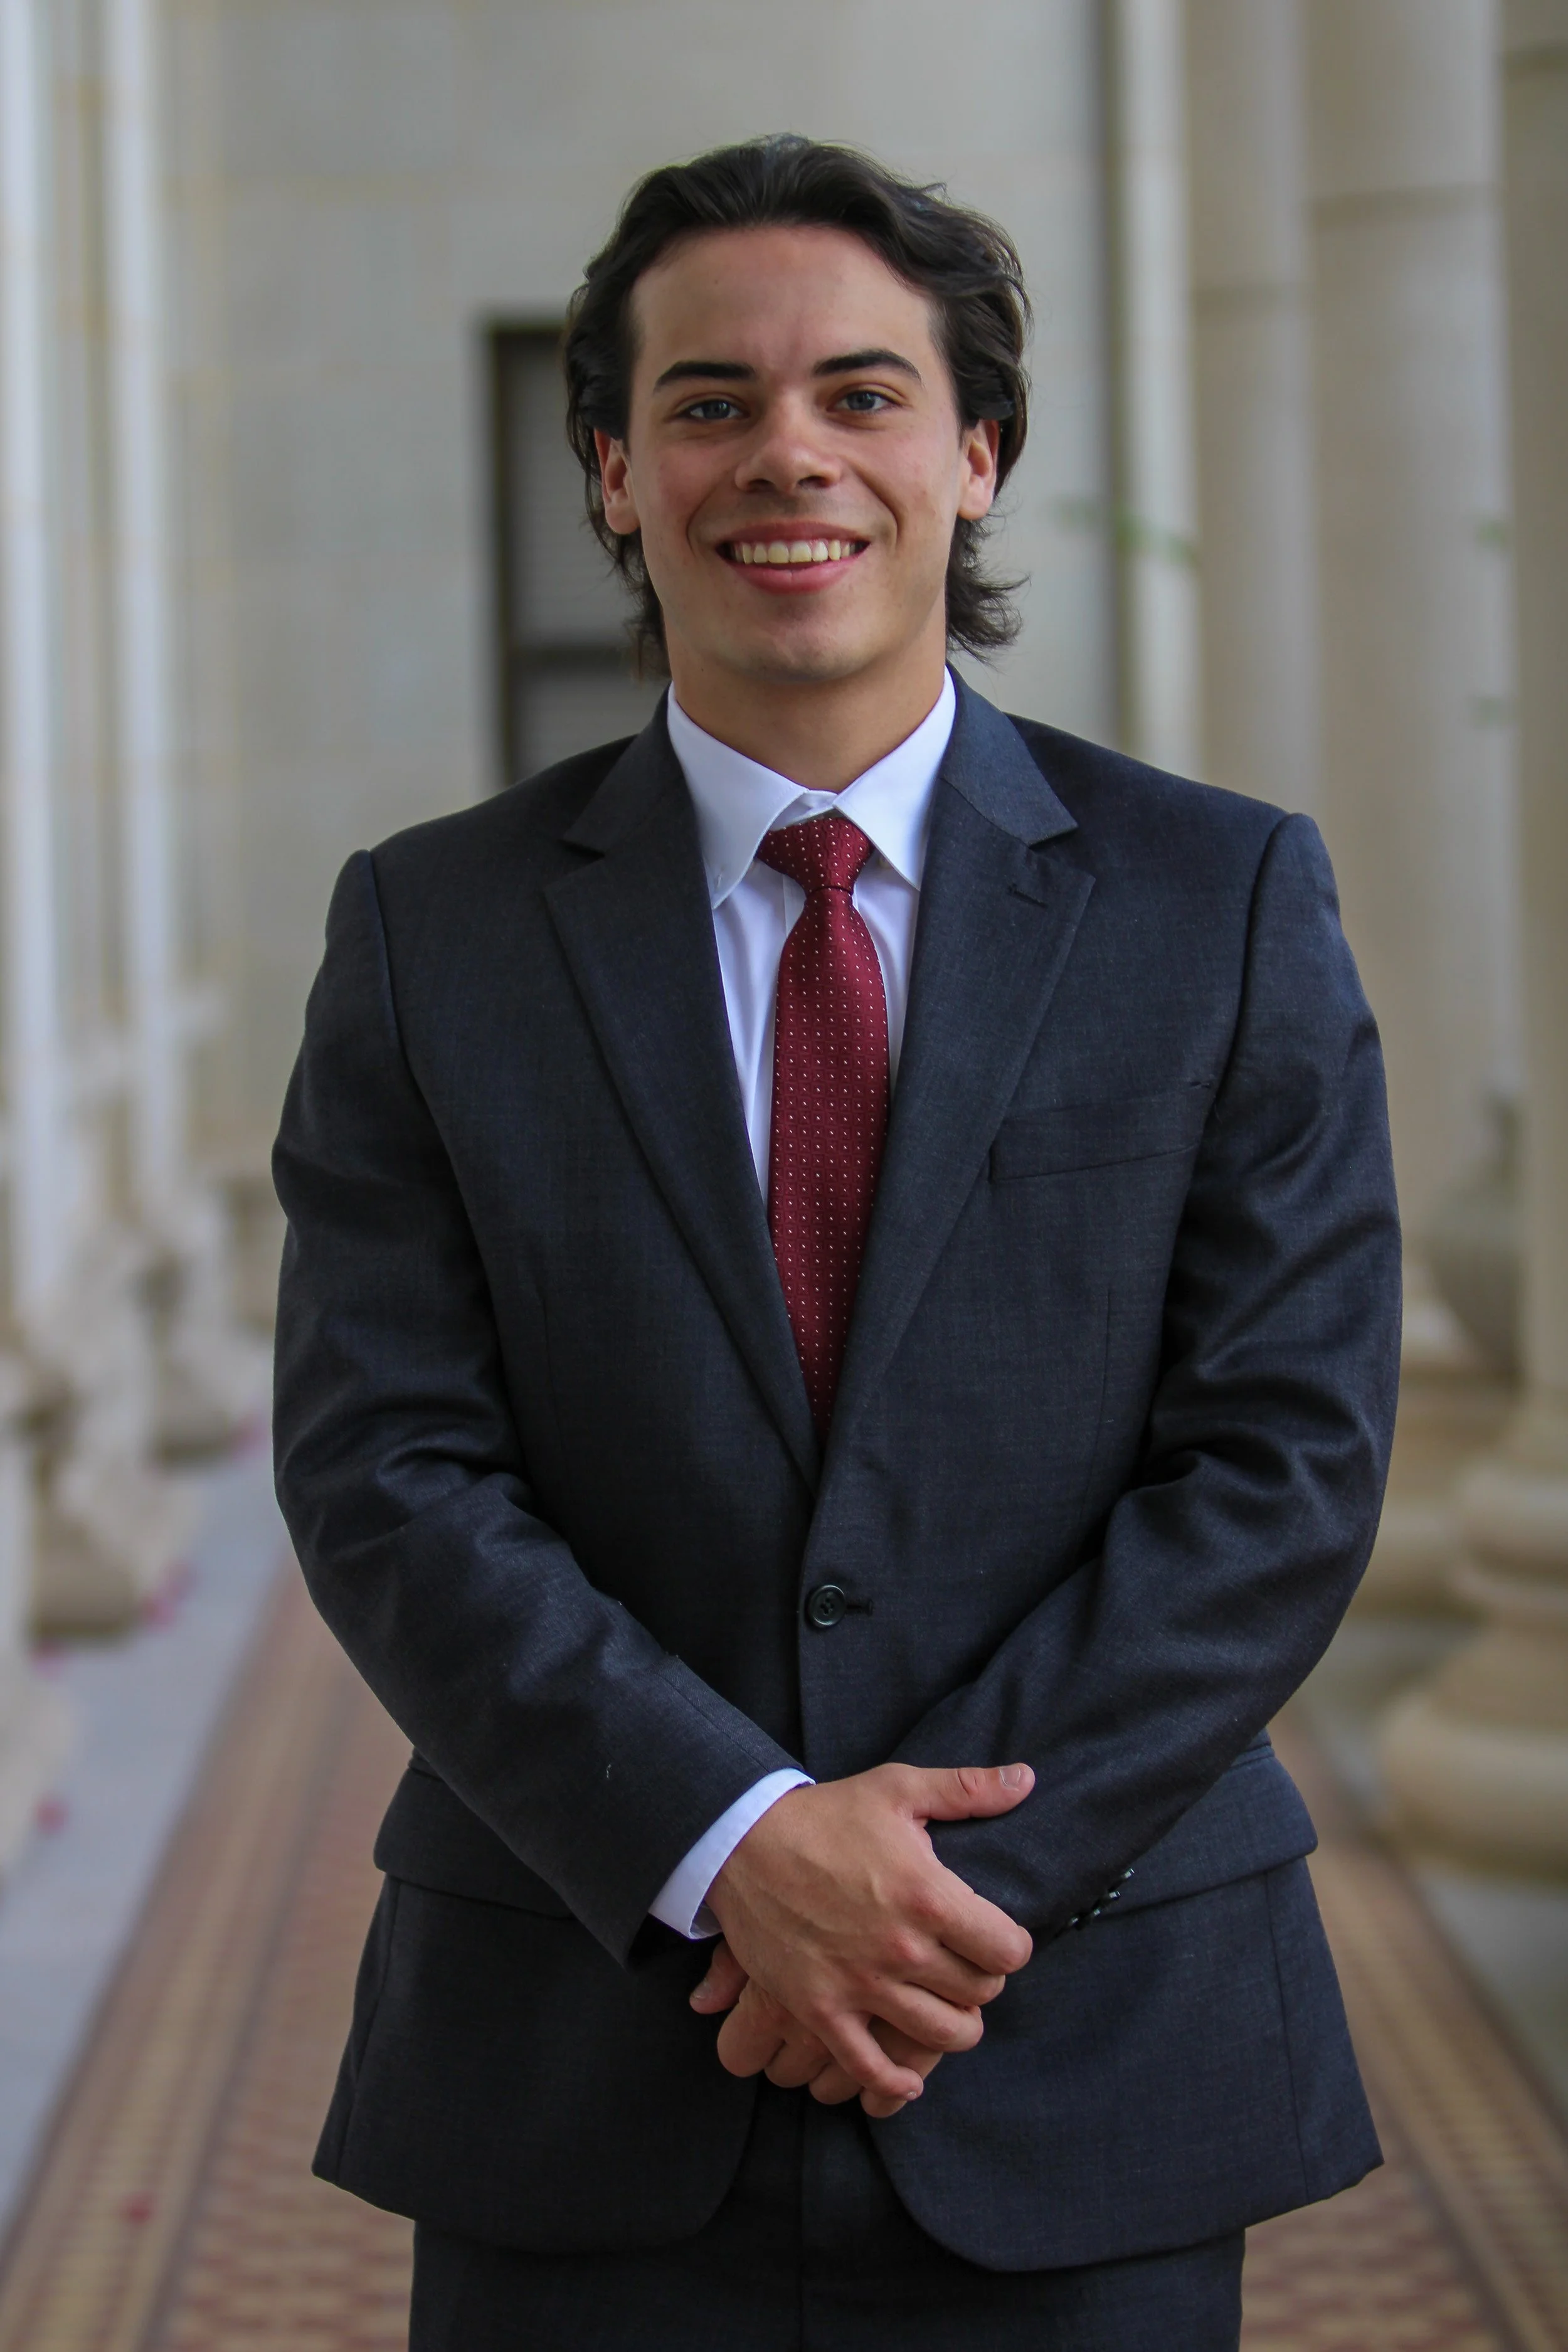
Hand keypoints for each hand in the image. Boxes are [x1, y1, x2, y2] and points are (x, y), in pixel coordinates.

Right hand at [700, 1762, 1034, 2105]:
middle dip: (981, 1982)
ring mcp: (860, 1984)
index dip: (1009, 1946)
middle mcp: (900, 1947)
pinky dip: (894, 2081)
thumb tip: (1027, 1778)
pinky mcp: (820, 2009)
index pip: (1008, 1952)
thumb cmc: (826, 1814)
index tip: (994, 1938)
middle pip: (980, 1995)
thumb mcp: (898, 1787)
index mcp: (928, 1895)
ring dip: (952, 2027)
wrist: (742, 1842)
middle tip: (966, 1968)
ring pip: (940, 2036)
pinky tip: (906, 2076)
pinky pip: (869, 2067)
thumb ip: (968, 1789)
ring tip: (944, 2008)